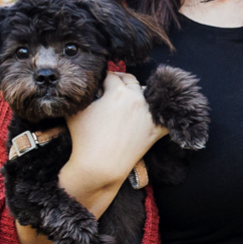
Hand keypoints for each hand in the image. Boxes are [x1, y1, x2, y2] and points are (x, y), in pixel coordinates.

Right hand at [60, 71, 165, 204]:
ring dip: (138, 94)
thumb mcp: (77, 110)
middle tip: (114, 86)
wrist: (100, 167)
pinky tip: (156, 111)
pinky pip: (164, 116)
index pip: (111, 76)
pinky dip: (162, 113)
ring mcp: (148, 114)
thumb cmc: (85, 139)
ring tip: (129, 100)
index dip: (103, 79)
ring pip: (146, 94)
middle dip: (121, 82)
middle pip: (130, 81)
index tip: (100, 83)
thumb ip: (83, 93)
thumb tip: (85, 86)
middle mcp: (136, 99)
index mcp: (118, 91)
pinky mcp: (156, 130)